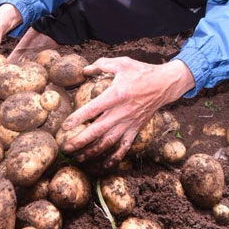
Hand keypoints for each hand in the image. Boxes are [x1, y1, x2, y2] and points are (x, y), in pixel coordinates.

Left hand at [60, 57, 194, 166]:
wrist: (164, 84)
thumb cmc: (141, 72)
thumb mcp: (122, 63)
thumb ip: (101, 65)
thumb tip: (85, 70)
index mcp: (116, 94)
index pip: (93, 109)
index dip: (77, 119)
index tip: (65, 127)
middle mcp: (122, 111)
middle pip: (97, 130)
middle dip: (80, 141)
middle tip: (65, 148)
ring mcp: (129, 122)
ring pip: (109, 141)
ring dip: (93, 151)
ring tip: (79, 158)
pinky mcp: (136, 128)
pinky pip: (125, 146)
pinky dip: (115, 157)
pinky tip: (104, 165)